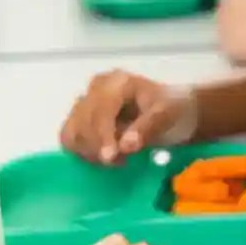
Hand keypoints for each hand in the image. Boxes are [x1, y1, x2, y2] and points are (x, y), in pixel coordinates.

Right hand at [60, 70, 197, 164]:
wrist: (176, 110)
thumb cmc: (173, 109)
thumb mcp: (167, 115)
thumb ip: (146, 128)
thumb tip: (124, 147)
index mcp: (116, 82)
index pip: (100, 110)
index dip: (102, 135)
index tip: (110, 158)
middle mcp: (97, 88)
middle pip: (82, 122)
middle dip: (97, 146)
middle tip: (120, 162)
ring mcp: (87, 102)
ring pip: (72, 131)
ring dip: (88, 151)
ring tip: (114, 159)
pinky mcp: (82, 118)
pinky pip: (70, 137)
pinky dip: (81, 151)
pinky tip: (101, 157)